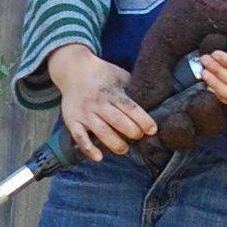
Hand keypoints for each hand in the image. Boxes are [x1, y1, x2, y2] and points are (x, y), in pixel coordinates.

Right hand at [48, 45, 155, 161]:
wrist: (73, 69)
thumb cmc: (103, 74)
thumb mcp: (119, 76)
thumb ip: (133, 89)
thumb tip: (154, 102)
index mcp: (112, 92)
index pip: (130, 108)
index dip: (143, 120)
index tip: (152, 130)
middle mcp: (98, 103)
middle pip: (118, 121)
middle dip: (132, 132)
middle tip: (139, 137)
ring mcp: (84, 113)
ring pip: (101, 131)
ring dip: (115, 143)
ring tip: (124, 150)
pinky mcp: (72, 120)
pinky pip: (79, 137)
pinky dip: (88, 149)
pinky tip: (99, 157)